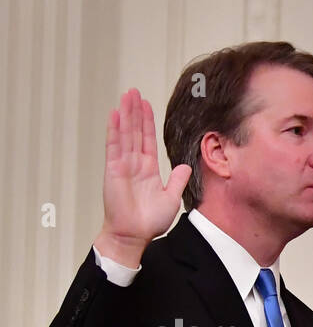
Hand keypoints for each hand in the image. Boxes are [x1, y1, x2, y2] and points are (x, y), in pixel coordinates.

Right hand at [95, 89, 189, 266]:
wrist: (134, 235)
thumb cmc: (150, 221)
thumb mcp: (171, 198)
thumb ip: (177, 181)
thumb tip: (185, 167)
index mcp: (149, 169)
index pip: (147, 140)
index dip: (147, 122)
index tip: (147, 105)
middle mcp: (135, 164)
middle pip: (134, 131)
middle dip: (135, 111)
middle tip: (134, 91)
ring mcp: (123, 165)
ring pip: (124, 134)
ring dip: (125, 114)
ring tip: (126, 96)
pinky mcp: (113, 169)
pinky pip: (114, 146)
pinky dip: (114, 130)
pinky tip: (115, 114)